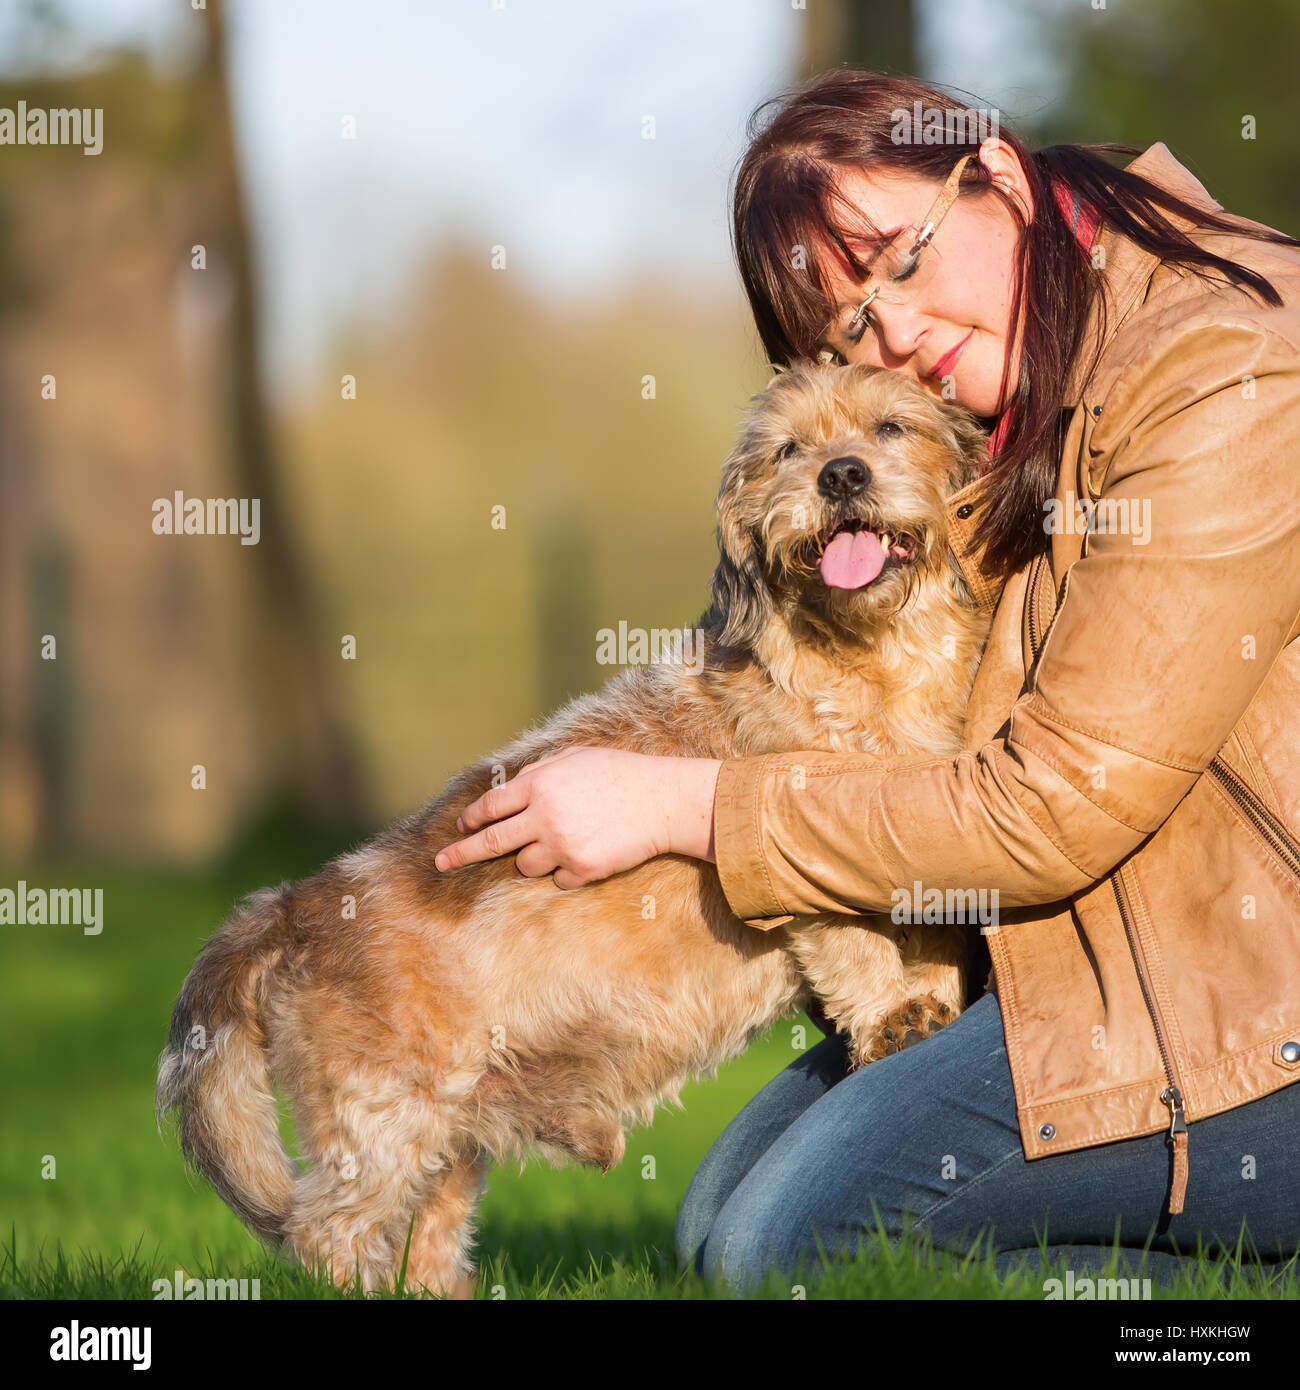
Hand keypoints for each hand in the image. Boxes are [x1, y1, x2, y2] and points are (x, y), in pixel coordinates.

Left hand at [432, 746, 720, 888]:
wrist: (661, 800)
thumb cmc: (620, 773)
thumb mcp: (576, 758)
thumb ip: (540, 772)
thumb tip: (510, 787)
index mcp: (539, 784)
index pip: (491, 805)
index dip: (473, 818)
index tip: (460, 827)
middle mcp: (543, 815)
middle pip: (491, 842)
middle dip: (461, 853)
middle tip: (440, 863)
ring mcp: (560, 845)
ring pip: (526, 865)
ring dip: (536, 857)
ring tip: (568, 839)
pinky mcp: (581, 869)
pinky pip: (558, 879)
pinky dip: (568, 870)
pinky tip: (590, 851)